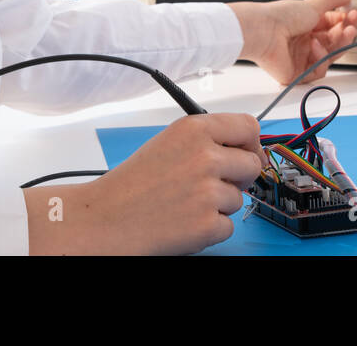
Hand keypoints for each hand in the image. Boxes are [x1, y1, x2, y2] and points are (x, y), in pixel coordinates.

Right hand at [23, 113, 263, 254]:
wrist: (105, 218)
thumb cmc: (133, 182)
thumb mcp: (169, 142)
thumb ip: (208, 140)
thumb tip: (249, 150)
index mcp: (195, 129)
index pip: (248, 126)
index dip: (251, 143)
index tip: (246, 153)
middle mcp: (205, 156)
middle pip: (252, 164)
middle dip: (238, 177)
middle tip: (209, 185)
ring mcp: (208, 191)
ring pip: (238, 198)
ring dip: (218, 205)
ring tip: (184, 203)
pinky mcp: (207, 224)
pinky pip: (228, 226)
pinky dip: (210, 228)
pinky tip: (183, 221)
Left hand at [228, 0, 356, 85]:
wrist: (264, 31)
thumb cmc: (281, 17)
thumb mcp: (312, 5)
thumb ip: (332, 0)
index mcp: (306, 25)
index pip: (332, 26)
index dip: (345, 22)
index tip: (355, 15)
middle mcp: (304, 41)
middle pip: (333, 42)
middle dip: (346, 33)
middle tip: (353, 26)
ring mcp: (301, 58)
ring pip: (329, 57)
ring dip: (339, 45)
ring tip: (344, 32)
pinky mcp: (297, 73)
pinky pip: (318, 70)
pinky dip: (320, 57)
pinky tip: (315, 46)